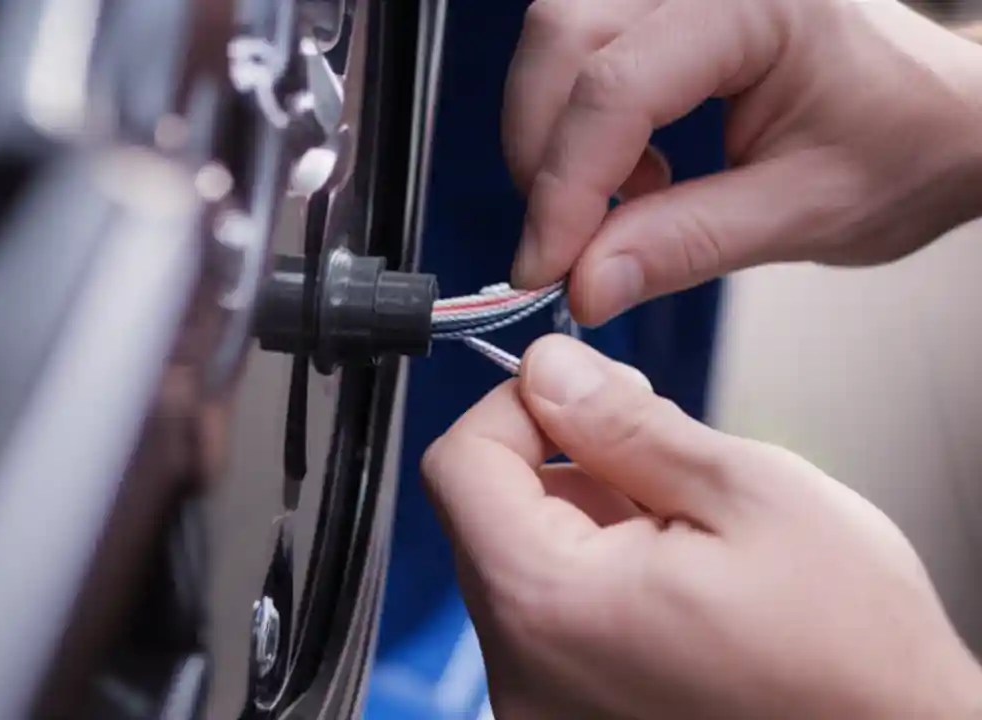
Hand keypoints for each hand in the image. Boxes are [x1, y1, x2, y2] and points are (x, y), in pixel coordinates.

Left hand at [422, 335, 981, 717]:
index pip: (459, 465)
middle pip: (483, 516)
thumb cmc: (850, 651)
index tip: (578, 395)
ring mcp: (540, 707)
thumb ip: (624, 424)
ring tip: (676, 532)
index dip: (515, 408)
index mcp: (549, 606)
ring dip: (580, 523)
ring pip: (515, 565)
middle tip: (649, 459)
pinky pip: (544, 622)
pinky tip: (667, 580)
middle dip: (557, 464)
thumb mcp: (748, 493)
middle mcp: (523, 672)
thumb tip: (549, 370)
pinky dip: (591, 580)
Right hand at [504, 0, 981, 324]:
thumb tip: (585, 284)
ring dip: (556, 137)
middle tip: (566, 246)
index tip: (545, 270)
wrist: (948, 118)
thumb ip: (687, 244)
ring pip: (557, 39)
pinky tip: (632, 172)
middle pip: (562, 38)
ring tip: (622, 203)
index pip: (618, 85)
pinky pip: (580, 50)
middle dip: (544, 153)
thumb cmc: (906, 146)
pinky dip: (577, 123)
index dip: (565, 186)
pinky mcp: (667, 9)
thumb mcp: (806, 211)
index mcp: (760, 1)